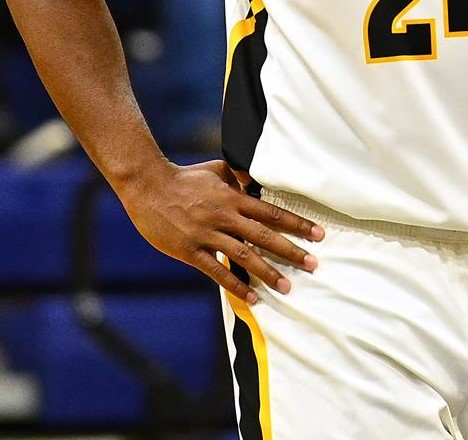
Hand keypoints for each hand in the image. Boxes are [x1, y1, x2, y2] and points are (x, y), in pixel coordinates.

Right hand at [118, 159, 323, 303]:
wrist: (149, 186)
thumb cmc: (185, 177)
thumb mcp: (217, 170)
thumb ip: (239, 177)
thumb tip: (259, 179)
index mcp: (233, 198)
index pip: (272, 212)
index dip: (297, 224)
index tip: (318, 235)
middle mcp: (225, 217)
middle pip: (264, 236)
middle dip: (291, 251)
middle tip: (313, 264)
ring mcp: (207, 234)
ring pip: (244, 256)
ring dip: (267, 272)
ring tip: (287, 287)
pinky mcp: (190, 251)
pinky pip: (217, 271)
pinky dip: (235, 285)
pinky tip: (252, 298)